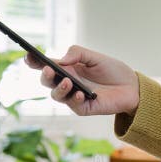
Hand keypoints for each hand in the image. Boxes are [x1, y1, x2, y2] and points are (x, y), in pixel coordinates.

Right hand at [25, 45, 139, 116]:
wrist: (131, 86)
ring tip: (69, 82)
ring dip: (59, 88)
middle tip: (49, 70)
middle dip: (44, 75)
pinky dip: (74, 98)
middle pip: (46, 81)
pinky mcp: (83, 107)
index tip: (28, 56)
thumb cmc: (112, 70)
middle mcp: (67, 82)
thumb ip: (77, 54)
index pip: (45, 65)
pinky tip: (80, 93)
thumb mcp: (95, 57)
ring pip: (56, 95)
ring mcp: (73, 96)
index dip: (34, 61)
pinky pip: (73, 105)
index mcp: (67, 68)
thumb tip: (60, 61)